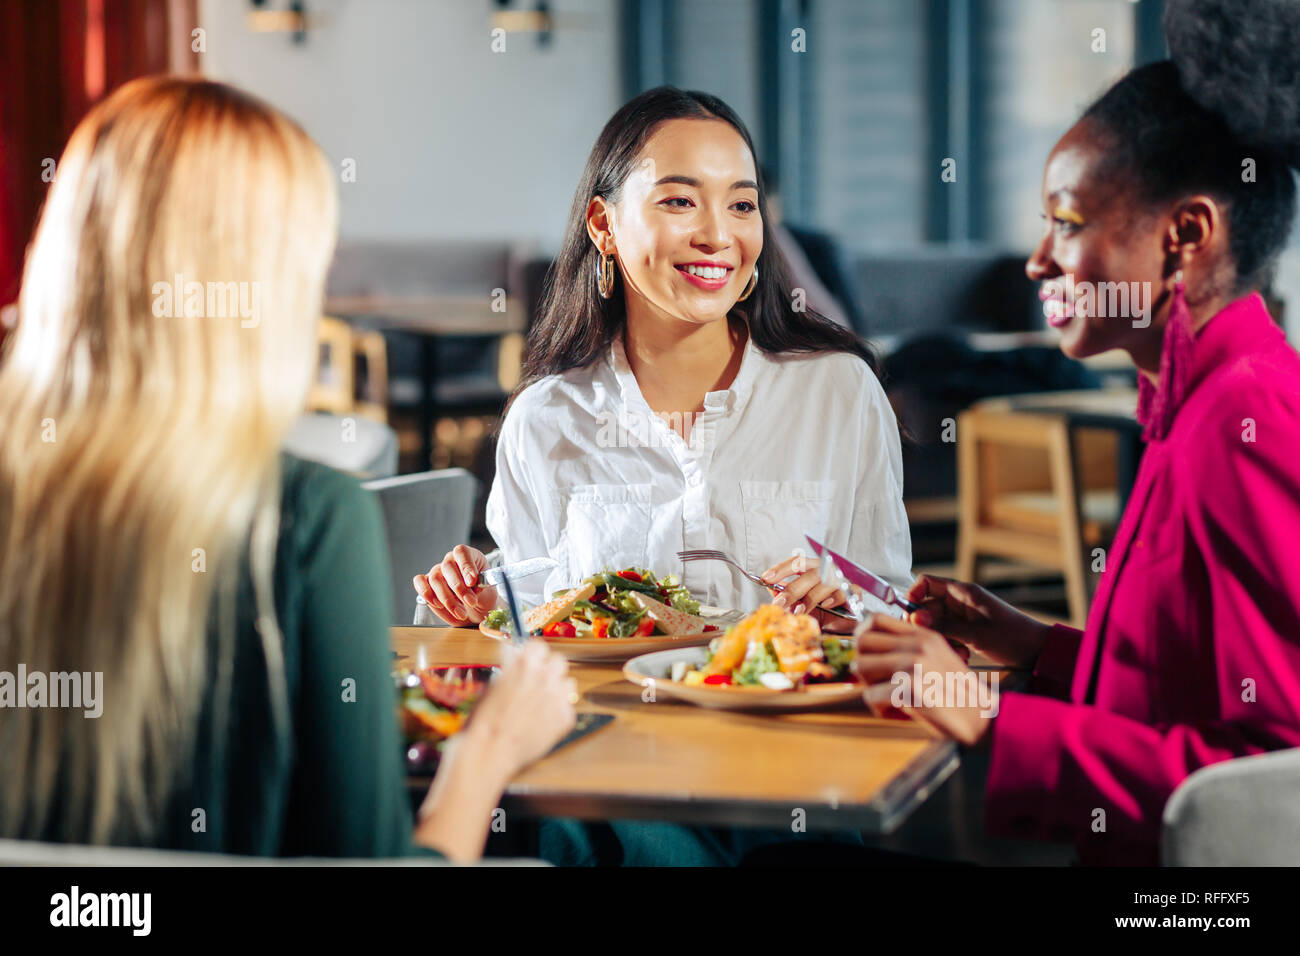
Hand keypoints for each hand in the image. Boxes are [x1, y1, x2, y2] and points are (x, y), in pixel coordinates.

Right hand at [413, 545, 497, 624]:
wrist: (476, 611)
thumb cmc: (483, 597)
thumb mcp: (489, 590)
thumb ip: (482, 585)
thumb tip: (473, 585)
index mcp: (468, 556)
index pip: (462, 552)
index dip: (466, 566)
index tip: (472, 582)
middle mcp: (451, 561)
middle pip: (448, 567)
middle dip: (460, 588)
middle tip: (471, 602)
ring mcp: (438, 571)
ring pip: (435, 579)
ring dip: (448, 599)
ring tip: (461, 612)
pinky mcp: (427, 584)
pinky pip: (420, 582)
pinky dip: (427, 593)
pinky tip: (439, 604)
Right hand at [462, 640, 576, 774]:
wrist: (490, 751)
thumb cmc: (485, 719)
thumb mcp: (493, 684)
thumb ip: (511, 669)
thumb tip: (516, 658)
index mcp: (525, 663)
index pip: (540, 645)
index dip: (534, 655)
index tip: (531, 662)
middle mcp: (545, 676)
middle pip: (559, 661)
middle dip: (550, 669)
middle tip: (538, 681)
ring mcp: (558, 697)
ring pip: (568, 683)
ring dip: (557, 689)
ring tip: (541, 703)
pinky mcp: (565, 718)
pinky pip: (568, 708)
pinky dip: (558, 713)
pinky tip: (543, 722)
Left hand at [760, 553, 850, 629]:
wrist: (842, 624)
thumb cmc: (821, 611)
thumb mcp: (799, 604)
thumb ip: (786, 595)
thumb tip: (772, 590)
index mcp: (812, 569)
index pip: (797, 562)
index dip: (781, 569)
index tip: (766, 578)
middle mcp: (826, 571)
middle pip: (809, 574)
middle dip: (792, 589)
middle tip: (779, 602)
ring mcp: (841, 580)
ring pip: (825, 583)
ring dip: (810, 598)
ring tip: (798, 610)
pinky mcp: (854, 592)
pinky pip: (843, 593)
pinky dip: (832, 599)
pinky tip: (825, 605)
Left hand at [854, 613, 996, 745]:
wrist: (985, 720)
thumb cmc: (957, 697)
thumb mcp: (935, 661)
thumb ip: (906, 652)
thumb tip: (863, 655)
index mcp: (924, 635)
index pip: (875, 619)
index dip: (862, 636)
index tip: (866, 656)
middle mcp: (918, 644)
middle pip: (861, 640)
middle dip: (862, 663)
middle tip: (877, 682)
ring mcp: (913, 663)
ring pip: (860, 666)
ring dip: (869, 687)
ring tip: (888, 700)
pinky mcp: (910, 687)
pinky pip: (870, 696)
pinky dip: (879, 709)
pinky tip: (899, 714)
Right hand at [905, 574, 1049, 668]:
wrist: (1039, 652)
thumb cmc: (1012, 638)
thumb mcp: (976, 635)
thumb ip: (944, 626)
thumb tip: (914, 619)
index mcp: (963, 593)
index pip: (926, 583)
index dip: (913, 596)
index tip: (910, 617)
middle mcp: (960, 601)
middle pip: (928, 607)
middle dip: (928, 626)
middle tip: (934, 642)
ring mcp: (964, 616)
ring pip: (937, 624)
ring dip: (941, 639)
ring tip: (957, 653)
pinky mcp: (968, 630)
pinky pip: (949, 634)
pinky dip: (951, 645)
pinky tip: (963, 656)